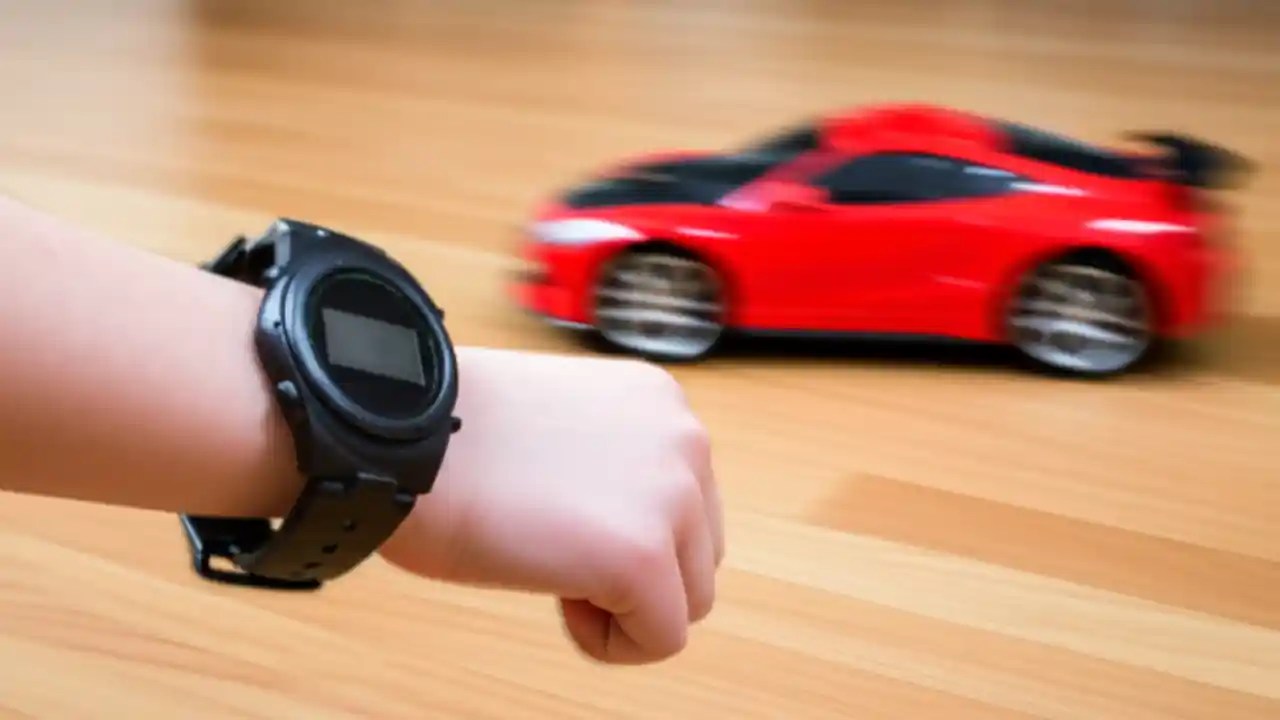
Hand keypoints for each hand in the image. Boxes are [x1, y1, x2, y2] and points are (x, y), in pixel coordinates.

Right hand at [379, 347, 723, 663]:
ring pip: (688, 601)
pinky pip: (660, 640)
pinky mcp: (644, 556)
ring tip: (548, 564)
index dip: (617, 529)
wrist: (398, 437)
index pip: (684, 502)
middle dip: (631, 570)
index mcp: (659, 403)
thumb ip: (614, 467)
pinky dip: (607, 641)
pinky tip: (553, 595)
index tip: (556, 514)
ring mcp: (671, 496)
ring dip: (621, 603)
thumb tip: (626, 527)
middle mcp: (683, 439)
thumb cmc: (450, 437)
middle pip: (696, 553)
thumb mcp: (562, 429)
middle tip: (549, 542)